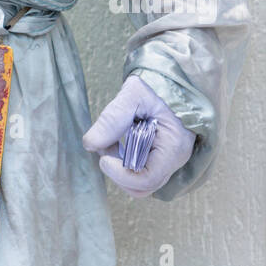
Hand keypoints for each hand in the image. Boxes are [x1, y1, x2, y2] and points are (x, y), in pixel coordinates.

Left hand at [82, 74, 195, 196]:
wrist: (172, 79)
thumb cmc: (156, 85)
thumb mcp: (133, 95)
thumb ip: (112, 119)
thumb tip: (90, 144)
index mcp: (174, 147)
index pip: (147, 179)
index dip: (121, 175)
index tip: (103, 158)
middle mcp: (175, 160)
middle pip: (142, 186)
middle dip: (118, 172)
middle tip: (104, 148)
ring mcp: (168, 161)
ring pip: (140, 181)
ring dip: (119, 167)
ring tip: (109, 142)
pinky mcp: (160, 158)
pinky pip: (140, 171)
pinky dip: (123, 162)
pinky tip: (116, 142)